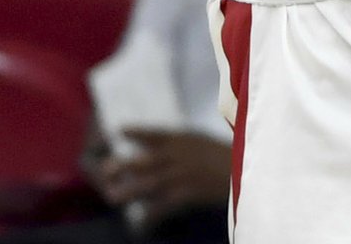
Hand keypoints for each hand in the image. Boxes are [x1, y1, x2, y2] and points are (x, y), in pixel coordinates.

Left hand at [93, 131, 234, 223]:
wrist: (246, 168)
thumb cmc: (232, 154)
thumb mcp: (206, 140)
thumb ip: (186, 142)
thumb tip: (168, 143)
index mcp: (184, 138)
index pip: (154, 133)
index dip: (136, 131)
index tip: (119, 130)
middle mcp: (178, 155)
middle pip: (145, 160)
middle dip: (123, 165)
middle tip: (104, 171)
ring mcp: (181, 174)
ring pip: (149, 183)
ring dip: (129, 190)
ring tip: (112, 196)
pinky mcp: (188, 194)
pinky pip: (164, 205)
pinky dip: (150, 213)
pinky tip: (139, 220)